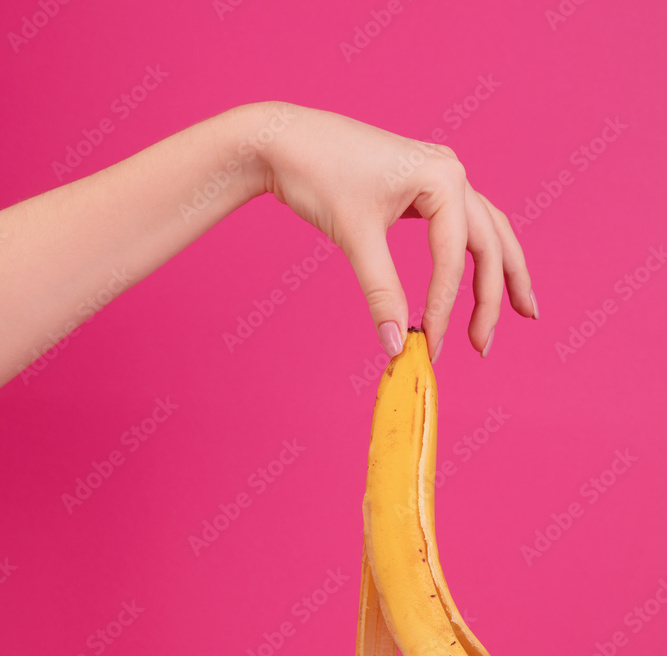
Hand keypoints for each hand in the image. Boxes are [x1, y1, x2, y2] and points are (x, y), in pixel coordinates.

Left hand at [257, 102, 537, 360]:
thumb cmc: (317, 173)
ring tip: (523, 311)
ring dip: (502, 274)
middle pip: (490, 245)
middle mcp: (451, 172)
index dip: (444, 308)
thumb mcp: (355, 237)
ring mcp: (440, 176)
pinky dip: (475, 256)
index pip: (453, 258)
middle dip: (491, 298)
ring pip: (487, 233)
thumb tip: (397, 344)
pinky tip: (481, 280)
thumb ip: (382, 293)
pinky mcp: (423, 187)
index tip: (430, 346)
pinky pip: (463, 226)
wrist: (283, 139)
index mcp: (443, 176)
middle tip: (483, 346)